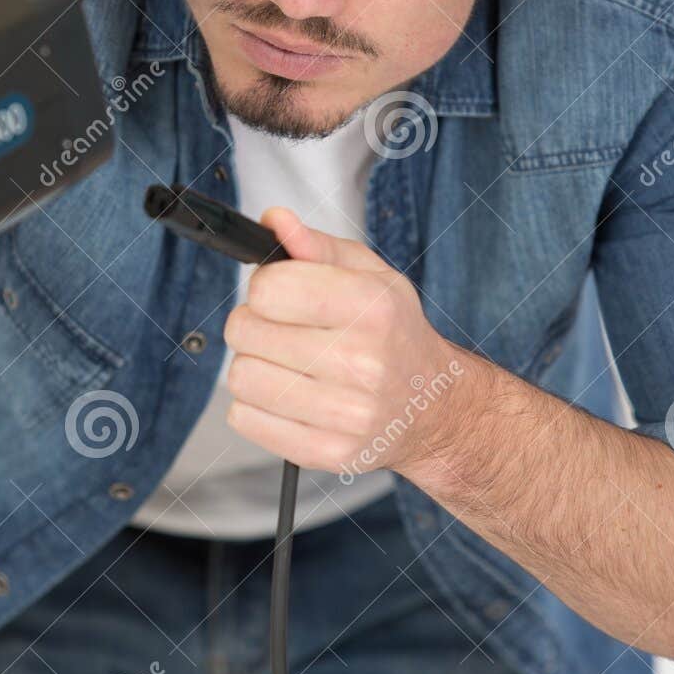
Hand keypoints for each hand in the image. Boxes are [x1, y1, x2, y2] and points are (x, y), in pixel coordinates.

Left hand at [223, 206, 467, 480]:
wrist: (432, 407)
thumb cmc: (393, 334)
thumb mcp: (369, 275)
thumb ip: (315, 246)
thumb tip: (274, 221)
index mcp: (372, 308)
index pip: (269, 289)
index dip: (266, 287)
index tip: (281, 293)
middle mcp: (362, 362)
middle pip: (245, 332)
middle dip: (253, 324)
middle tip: (281, 330)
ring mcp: (346, 413)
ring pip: (241, 378)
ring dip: (252, 366)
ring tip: (284, 364)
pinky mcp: (328, 452)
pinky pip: (245, 419)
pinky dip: (254, 405)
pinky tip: (287, 396)